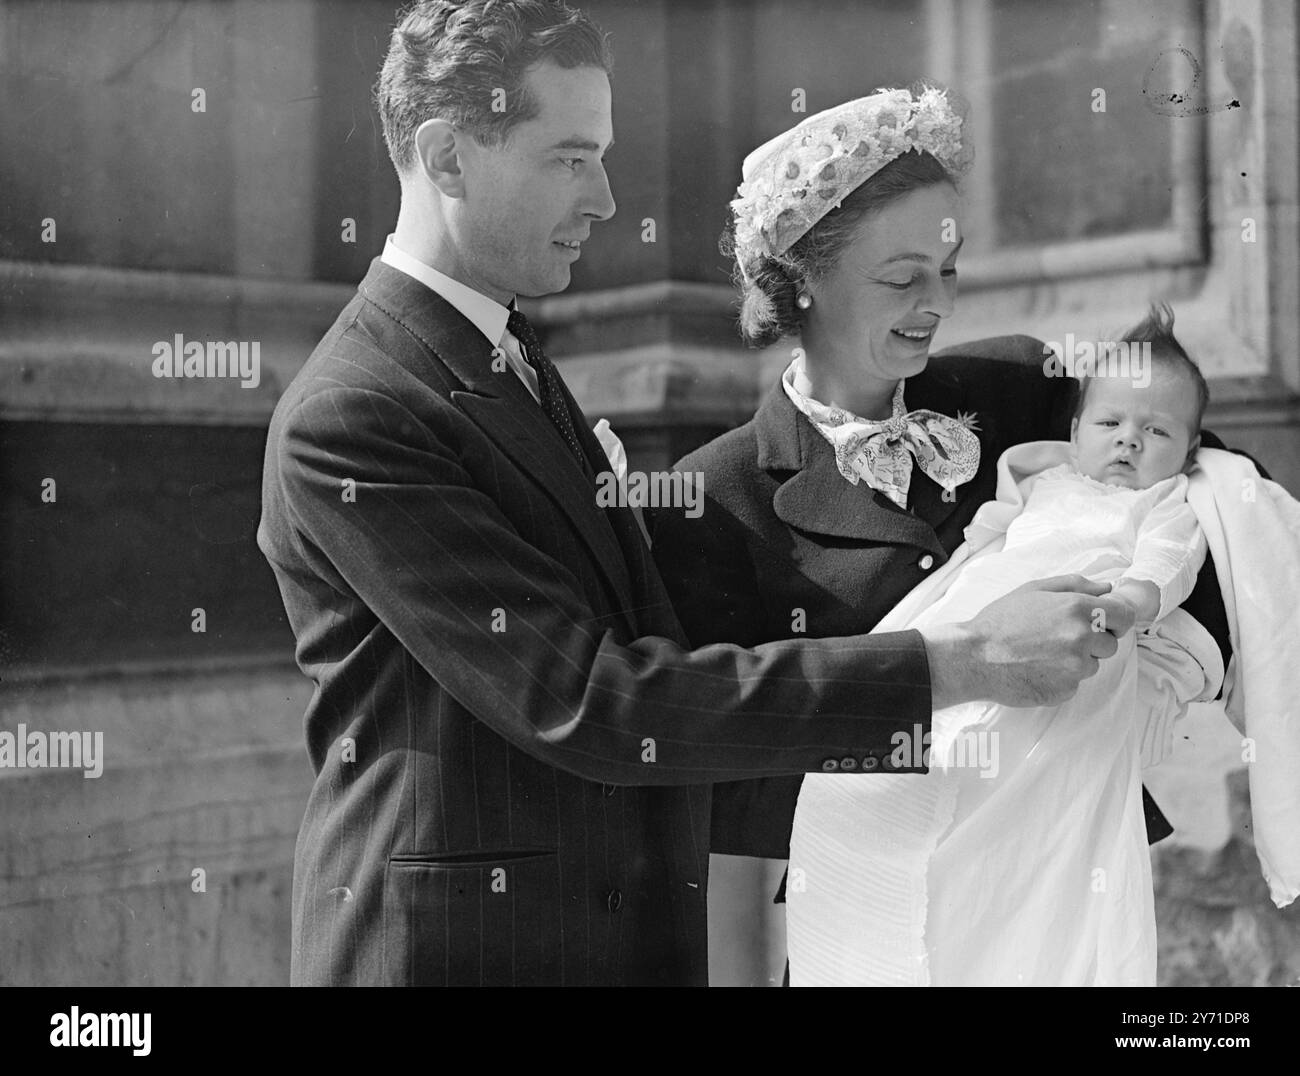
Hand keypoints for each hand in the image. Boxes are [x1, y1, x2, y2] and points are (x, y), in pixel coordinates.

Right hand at [919, 575, 1136, 708]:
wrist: (974, 657)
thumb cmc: (1000, 621)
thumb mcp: (1034, 590)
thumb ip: (1075, 585)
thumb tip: (1107, 588)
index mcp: (1078, 609)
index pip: (1124, 617)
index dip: (1115, 620)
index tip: (1103, 624)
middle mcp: (1082, 638)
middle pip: (1110, 645)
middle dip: (1092, 642)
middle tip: (1058, 638)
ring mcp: (1075, 668)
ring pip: (1092, 666)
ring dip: (1075, 661)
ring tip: (1042, 654)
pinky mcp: (1066, 691)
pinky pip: (1074, 684)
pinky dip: (1060, 679)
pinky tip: (1036, 669)